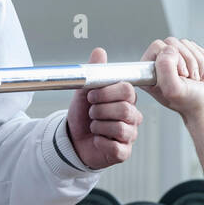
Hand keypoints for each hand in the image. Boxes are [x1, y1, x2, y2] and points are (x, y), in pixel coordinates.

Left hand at [66, 47, 142, 168]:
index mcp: (126, 99)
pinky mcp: (123, 152)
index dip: (107, 93)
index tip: (92, 96)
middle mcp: (132, 116)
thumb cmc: (82, 116)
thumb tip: (100, 52)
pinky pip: (116, 146)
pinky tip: (96, 139)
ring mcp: (129, 135)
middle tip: (91, 112)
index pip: (127, 90)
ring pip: (121, 128)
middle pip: (125, 109)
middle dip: (100, 110)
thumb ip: (94, 73)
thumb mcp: (85, 92)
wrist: (72, 139)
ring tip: (94, 126)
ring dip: (99, 126)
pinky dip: (100, 142)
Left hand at [139, 37, 203, 116]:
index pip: (157, 46)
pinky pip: (194, 47)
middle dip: (188, 60)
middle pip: (172, 43)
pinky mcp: (186, 58)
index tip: (180, 74)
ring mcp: (173, 61)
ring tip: (196, 78)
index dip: (173, 57)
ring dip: (196, 61)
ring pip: (184, 44)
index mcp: (148, 73)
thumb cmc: (190, 102)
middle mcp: (158, 66)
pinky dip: (203, 59)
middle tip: (189, 77)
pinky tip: (202, 73)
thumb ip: (165, 67)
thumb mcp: (173, 88)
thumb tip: (169, 49)